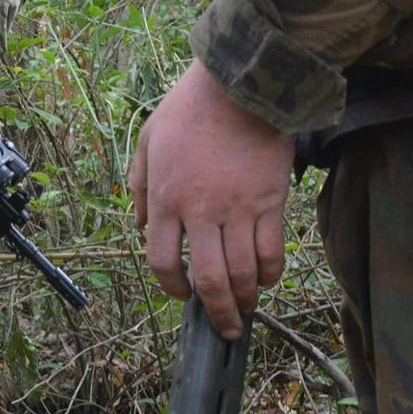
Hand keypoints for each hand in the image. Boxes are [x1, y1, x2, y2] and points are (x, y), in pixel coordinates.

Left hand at [127, 58, 294, 339]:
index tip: (180, 294)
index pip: (162, 260)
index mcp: (166, 197)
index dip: (170, 286)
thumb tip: (144, 226)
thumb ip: (140, 186)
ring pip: (244, 274)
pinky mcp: (270, 202)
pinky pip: (272, 252)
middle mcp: (200, 210)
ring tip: (245, 310)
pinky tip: (266, 280)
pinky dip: (270, 275)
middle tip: (224, 328)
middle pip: (209, 281)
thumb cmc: (189, 109)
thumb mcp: (148, 140)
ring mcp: (238, 209)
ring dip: (245, 300)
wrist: (238, 85)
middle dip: (216, 313)